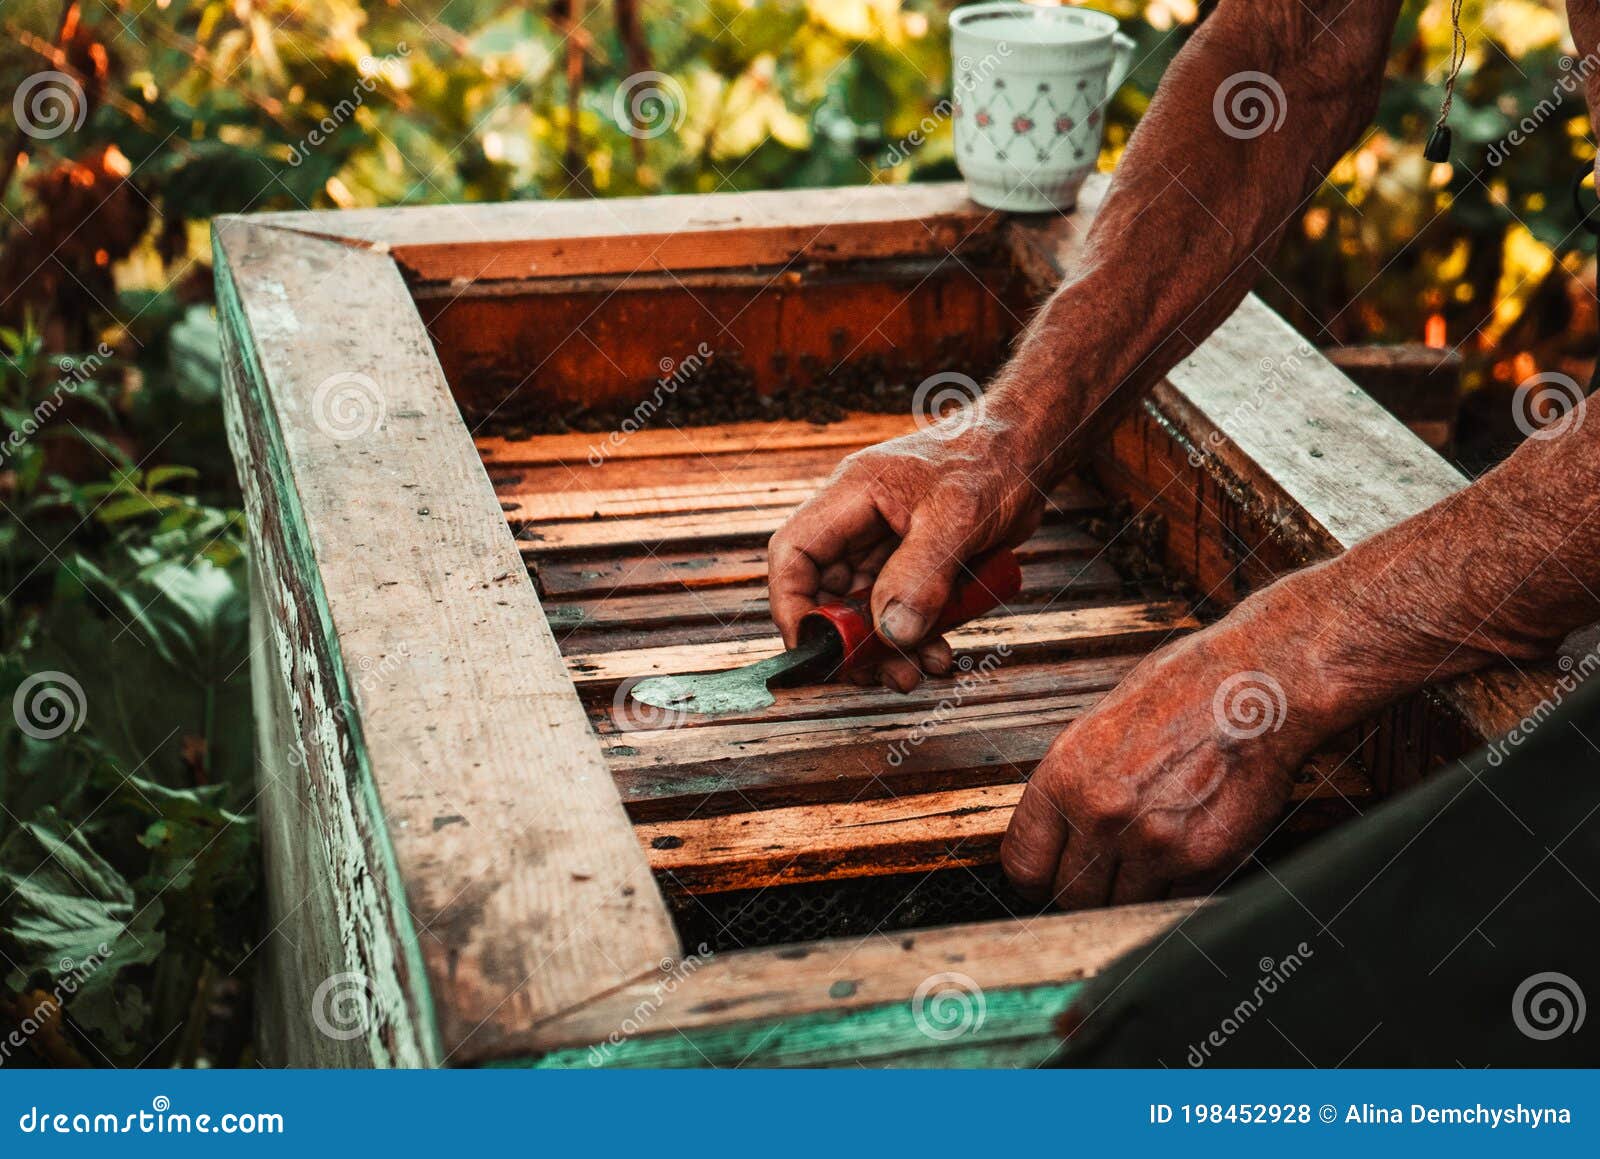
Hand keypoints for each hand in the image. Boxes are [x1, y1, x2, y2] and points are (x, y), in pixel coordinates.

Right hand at [767, 410, 1050, 690]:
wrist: (1031, 451)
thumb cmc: (993, 461)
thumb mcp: (957, 517)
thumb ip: (921, 575)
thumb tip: (892, 633)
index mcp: (851, 495)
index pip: (793, 554)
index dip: (793, 606)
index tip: (818, 650)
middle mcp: (859, 522)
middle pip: (827, 591)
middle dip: (850, 639)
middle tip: (881, 673)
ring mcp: (886, 544)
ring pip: (865, 608)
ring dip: (888, 646)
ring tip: (920, 669)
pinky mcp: (915, 563)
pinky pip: (902, 608)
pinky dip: (917, 635)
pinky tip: (941, 651)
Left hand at [1001, 579, 1349, 907]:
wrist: (1256, 688)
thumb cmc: (1182, 693)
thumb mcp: (1096, 729)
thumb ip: (1068, 788)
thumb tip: (1051, 834)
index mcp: (1066, 777)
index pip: (1022, 864)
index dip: (1037, 874)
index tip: (1050, 873)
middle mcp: (1103, 815)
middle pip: (1071, 896)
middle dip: (1085, 885)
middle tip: (1106, 863)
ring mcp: (1153, 844)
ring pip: (1119, 907)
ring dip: (1130, 889)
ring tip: (1149, 849)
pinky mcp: (1202, 861)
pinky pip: (1170, 902)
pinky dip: (1174, 887)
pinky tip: (1183, 848)